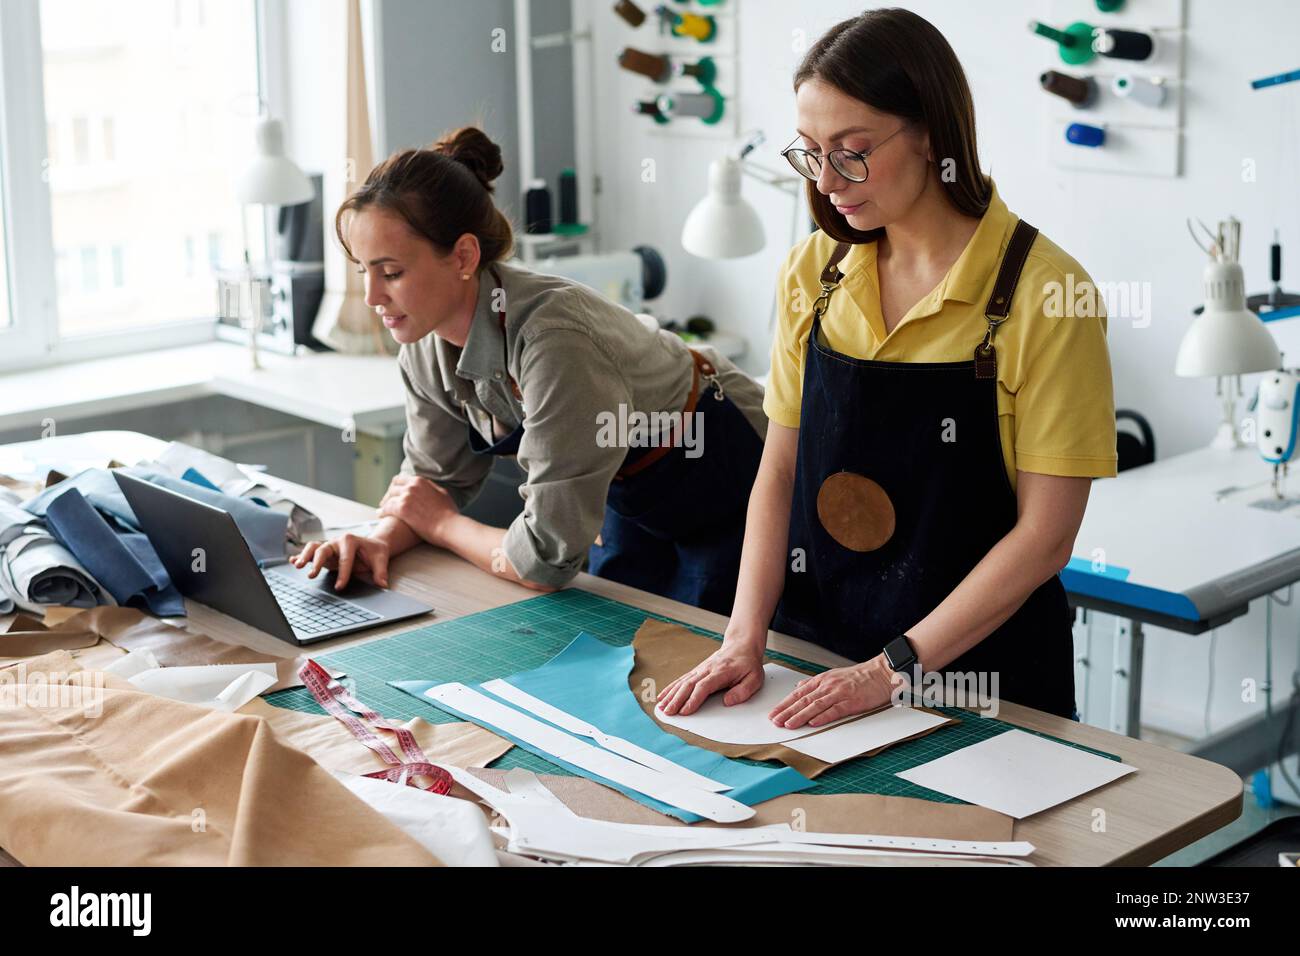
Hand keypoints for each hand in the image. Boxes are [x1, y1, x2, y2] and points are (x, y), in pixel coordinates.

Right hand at [291, 533, 392, 589]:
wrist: (373, 546)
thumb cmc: (375, 552)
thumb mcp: (381, 559)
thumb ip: (381, 572)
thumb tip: (383, 584)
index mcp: (351, 541)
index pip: (345, 559)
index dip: (343, 573)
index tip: (340, 587)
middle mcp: (337, 542)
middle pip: (323, 550)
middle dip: (317, 562)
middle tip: (311, 575)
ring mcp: (329, 547)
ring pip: (313, 548)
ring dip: (304, 556)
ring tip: (298, 566)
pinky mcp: (324, 553)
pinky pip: (310, 552)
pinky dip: (301, 555)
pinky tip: (293, 561)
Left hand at [378, 474, 458, 544]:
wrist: (449, 526)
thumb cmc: (449, 513)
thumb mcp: (442, 494)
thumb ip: (431, 488)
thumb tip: (426, 486)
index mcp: (421, 481)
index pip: (401, 479)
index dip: (395, 486)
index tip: (394, 493)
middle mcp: (412, 486)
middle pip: (393, 487)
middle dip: (388, 495)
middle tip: (385, 502)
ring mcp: (406, 496)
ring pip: (389, 498)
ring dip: (384, 504)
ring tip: (381, 510)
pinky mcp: (402, 509)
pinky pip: (386, 508)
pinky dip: (382, 512)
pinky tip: (380, 516)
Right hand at [656, 641, 765, 716]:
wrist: (742, 645)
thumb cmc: (748, 663)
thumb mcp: (755, 678)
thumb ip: (743, 691)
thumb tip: (727, 702)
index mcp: (721, 672)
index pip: (704, 686)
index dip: (693, 699)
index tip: (685, 711)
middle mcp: (707, 669)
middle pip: (689, 685)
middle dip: (677, 700)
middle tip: (668, 712)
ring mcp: (701, 669)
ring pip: (682, 682)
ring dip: (671, 695)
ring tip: (661, 707)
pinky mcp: (697, 670)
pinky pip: (682, 679)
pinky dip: (671, 687)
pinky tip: (663, 696)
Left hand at [768, 655, 898, 729]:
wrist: (881, 673)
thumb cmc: (859, 677)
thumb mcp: (833, 676)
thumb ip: (815, 683)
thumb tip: (798, 687)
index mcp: (822, 680)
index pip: (798, 693)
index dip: (784, 704)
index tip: (773, 714)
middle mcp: (827, 686)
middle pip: (803, 700)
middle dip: (787, 712)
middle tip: (774, 721)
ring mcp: (839, 693)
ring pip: (815, 706)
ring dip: (800, 716)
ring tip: (788, 725)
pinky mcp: (851, 701)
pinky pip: (834, 710)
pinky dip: (822, 717)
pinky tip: (813, 723)